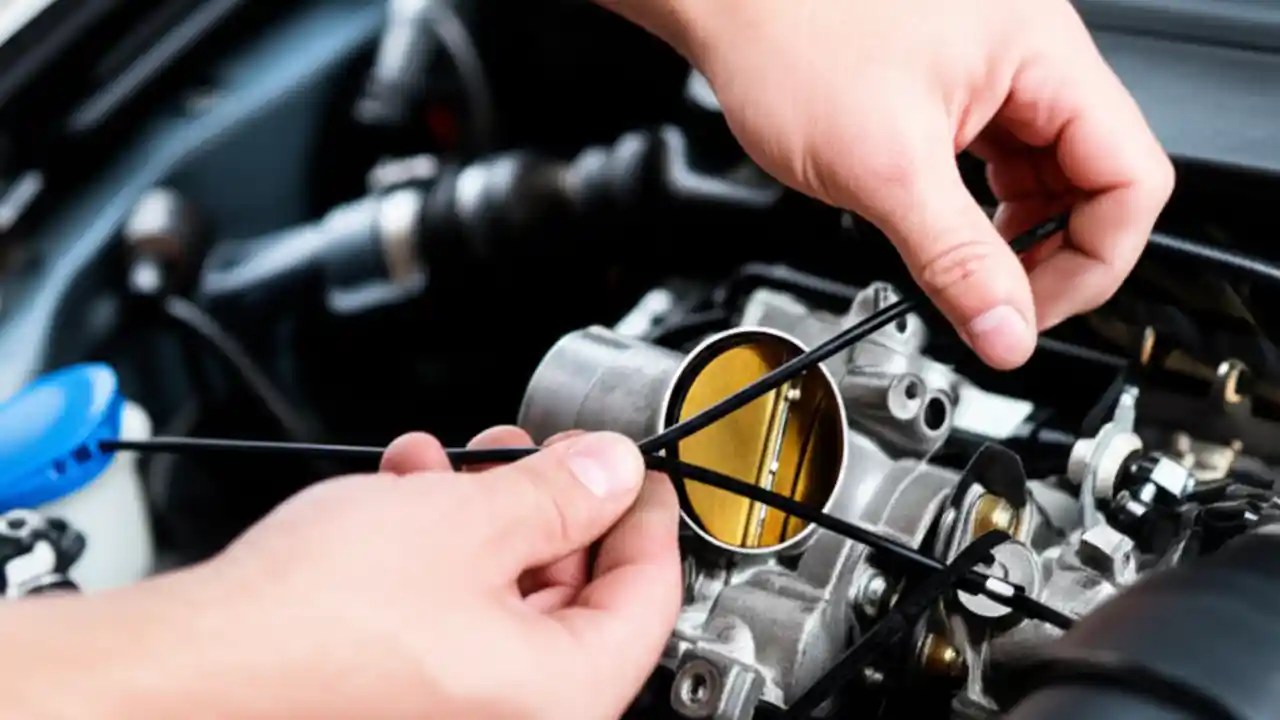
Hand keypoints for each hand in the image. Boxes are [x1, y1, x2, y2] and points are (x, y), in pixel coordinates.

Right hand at [0, 429, 680, 719]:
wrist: (193, 667)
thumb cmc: (312, 624)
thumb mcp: (467, 522)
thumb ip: (561, 493)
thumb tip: (611, 470)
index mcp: (563, 697)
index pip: (650, 597)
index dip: (646, 515)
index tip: (636, 469)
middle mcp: (520, 718)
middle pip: (576, 595)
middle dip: (549, 506)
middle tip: (536, 453)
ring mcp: (461, 711)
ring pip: (507, 598)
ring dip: (485, 519)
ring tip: (450, 466)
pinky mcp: (406, 695)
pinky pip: (456, 618)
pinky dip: (442, 555)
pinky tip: (407, 500)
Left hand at [606, 0, 1174, 368]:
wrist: (731, 4)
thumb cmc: (792, 36)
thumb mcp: (885, 169)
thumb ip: (955, 260)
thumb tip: (1007, 331)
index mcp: (1043, 55)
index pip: (1132, 179)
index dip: (1096, 261)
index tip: (1033, 310)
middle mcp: (1032, 57)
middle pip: (1094, 182)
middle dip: (1051, 253)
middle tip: (995, 301)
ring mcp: (994, 71)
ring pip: (1045, 176)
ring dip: (1012, 234)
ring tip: (959, 266)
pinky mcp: (954, 88)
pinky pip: (997, 160)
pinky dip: (978, 207)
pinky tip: (941, 228)